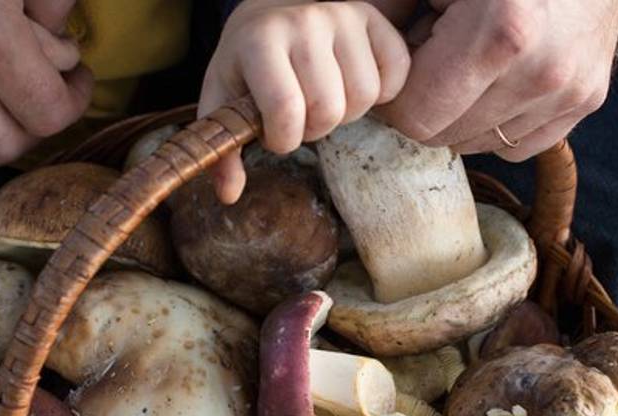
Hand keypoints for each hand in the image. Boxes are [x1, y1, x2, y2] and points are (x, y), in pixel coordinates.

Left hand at [198, 0, 409, 202]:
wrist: (266, 15)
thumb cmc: (245, 65)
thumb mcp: (221, 101)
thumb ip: (223, 148)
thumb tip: (229, 195)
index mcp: (259, 40)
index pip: (286, 110)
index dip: (283, 139)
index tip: (273, 132)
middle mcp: (303, 21)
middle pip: (330, 108)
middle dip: (314, 129)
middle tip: (299, 118)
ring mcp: (341, 15)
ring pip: (365, 94)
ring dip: (346, 113)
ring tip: (323, 101)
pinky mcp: (372, 17)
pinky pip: (396, 71)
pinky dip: (381, 92)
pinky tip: (352, 88)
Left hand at [377, 0, 617, 160]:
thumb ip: (388, 8)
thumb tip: (342, 43)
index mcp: (502, 32)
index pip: (415, 116)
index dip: (395, 92)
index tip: (400, 61)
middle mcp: (542, 71)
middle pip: (443, 136)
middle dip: (426, 100)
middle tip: (436, 52)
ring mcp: (570, 90)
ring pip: (478, 143)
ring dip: (461, 110)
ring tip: (471, 56)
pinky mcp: (588, 100)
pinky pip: (518, 144)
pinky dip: (498, 120)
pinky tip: (498, 76)